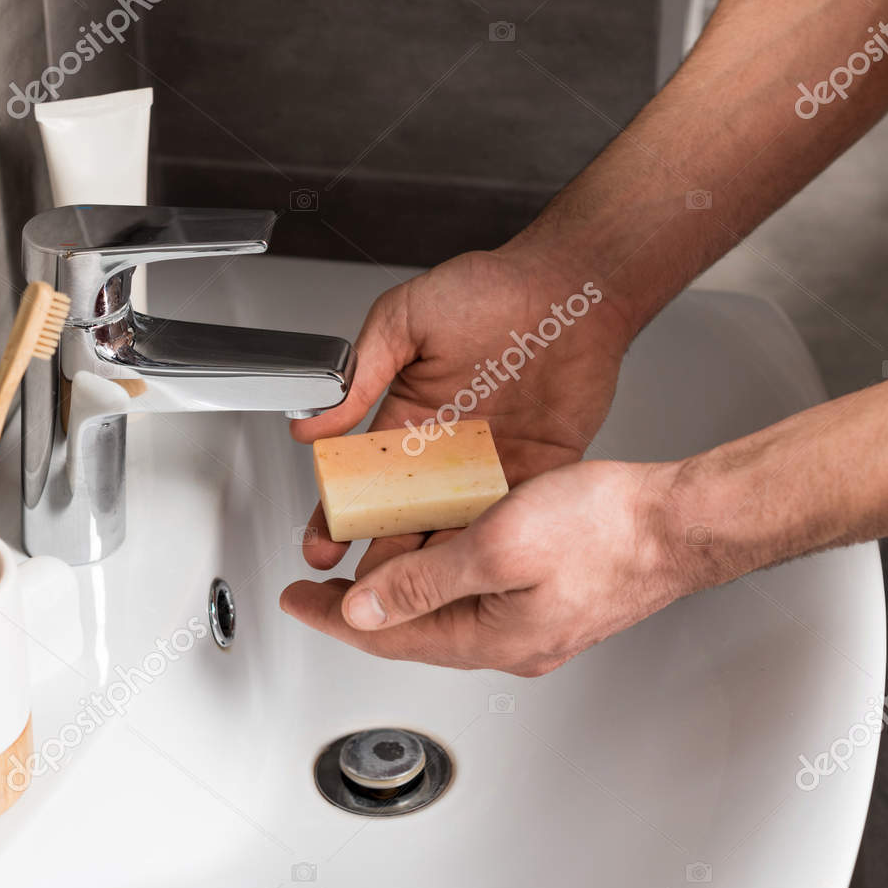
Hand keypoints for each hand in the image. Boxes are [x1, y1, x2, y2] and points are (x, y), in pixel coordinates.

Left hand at [279, 460, 710, 675]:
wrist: (681, 520)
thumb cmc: (608, 529)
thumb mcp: (495, 547)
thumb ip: (423, 581)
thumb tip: (364, 610)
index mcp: (494, 640)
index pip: (388, 636)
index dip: (332, 617)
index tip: (296, 601)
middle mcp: (514, 642)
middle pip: (414, 631)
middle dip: (359, 609)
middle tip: (317, 591)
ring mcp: (537, 622)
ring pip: (447, 610)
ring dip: (402, 587)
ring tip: (368, 562)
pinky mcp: (556, 596)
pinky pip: (481, 592)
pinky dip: (445, 572)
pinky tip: (438, 543)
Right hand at [288, 245, 637, 575]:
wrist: (573, 287)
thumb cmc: (494, 287)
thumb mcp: (406, 316)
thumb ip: (362, 370)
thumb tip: (314, 420)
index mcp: (404, 420)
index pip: (359, 483)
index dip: (336, 518)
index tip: (320, 546)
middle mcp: (443, 453)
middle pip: (400, 522)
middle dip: (378, 560)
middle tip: (362, 595)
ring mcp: (488, 468)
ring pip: (451, 532)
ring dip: (432, 567)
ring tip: (411, 600)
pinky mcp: (535, 474)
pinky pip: (508, 521)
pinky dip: (491, 548)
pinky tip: (473, 574)